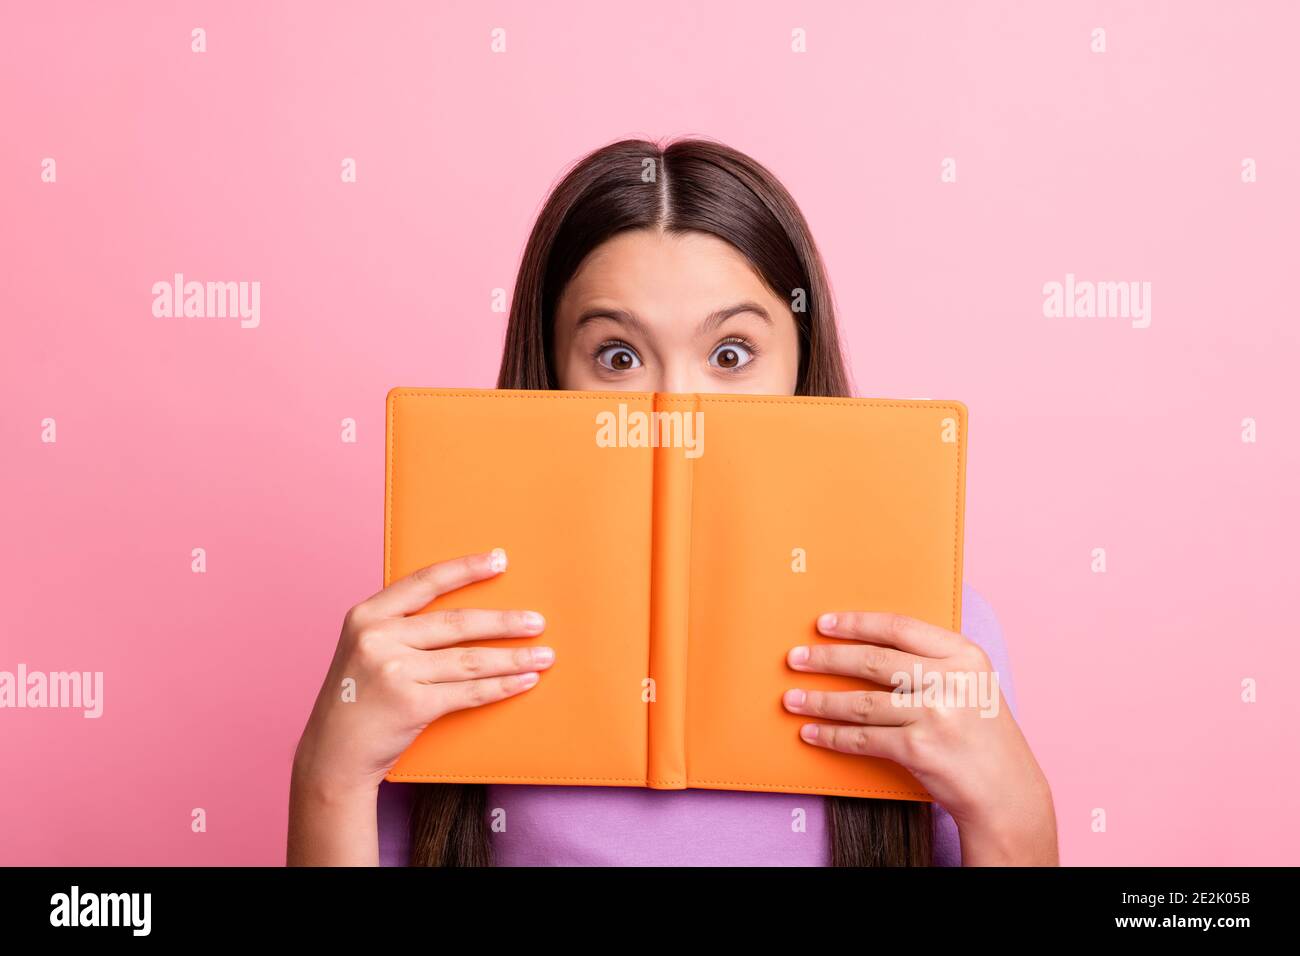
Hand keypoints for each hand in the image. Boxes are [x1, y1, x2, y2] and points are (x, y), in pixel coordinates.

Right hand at [287, 548, 551, 864]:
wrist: (333, 754)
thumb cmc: (357, 698)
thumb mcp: (363, 648)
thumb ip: (400, 626)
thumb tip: (466, 612)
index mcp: (367, 615)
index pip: (425, 582)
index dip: (466, 569)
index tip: (500, 560)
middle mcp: (378, 638)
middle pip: (457, 623)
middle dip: (504, 623)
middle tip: (537, 622)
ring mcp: (394, 671)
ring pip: (470, 660)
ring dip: (513, 658)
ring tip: (544, 655)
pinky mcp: (412, 704)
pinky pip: (469, 692)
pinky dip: (501, 687)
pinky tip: (524, 680)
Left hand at [783, 611, 1057, 864]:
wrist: (1006, 792)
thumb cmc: (981, 734)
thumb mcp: (971, 684)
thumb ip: (932, 662)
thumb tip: (865, 643)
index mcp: (964, 654)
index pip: (899, 627)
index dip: (856, 624)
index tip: (823, 624)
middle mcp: (951, 680)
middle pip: (873, 661)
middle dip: (826, 659)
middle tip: (795, 658)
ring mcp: (935, 715)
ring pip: (861, 702)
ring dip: (819, 701)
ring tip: (791, 699)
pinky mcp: (919, 749)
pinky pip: (863, 738)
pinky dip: (832, 736)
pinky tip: (811, 732)